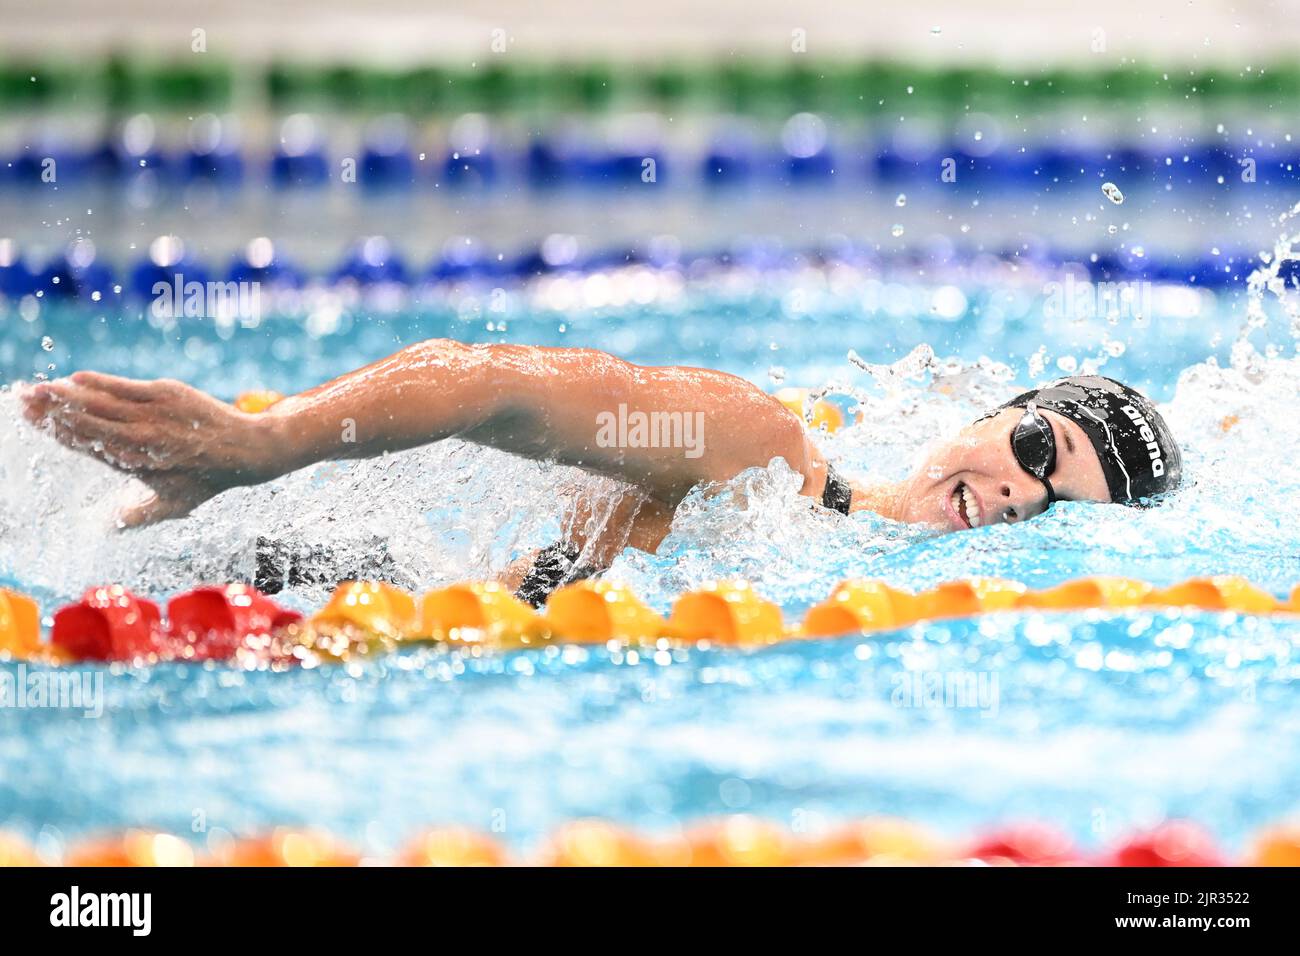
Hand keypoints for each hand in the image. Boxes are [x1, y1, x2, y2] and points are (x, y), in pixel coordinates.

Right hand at [19, 371, 278, 526]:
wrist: (246, 450)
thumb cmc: (206, 479)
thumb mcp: (172, 505)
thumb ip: (136, 516)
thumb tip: (105, 528)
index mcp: (138, 464)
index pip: (88, 445)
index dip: (57, 432)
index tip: (31, 419)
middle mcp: (144, 440)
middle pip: (88, 422)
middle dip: (52, 410)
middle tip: (21, 398)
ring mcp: (156, 415)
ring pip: (103, 403)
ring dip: (68, 395)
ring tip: (38, 388)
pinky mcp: (169, 394)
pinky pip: (127, 388)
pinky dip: (101, 383)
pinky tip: (75, 379)